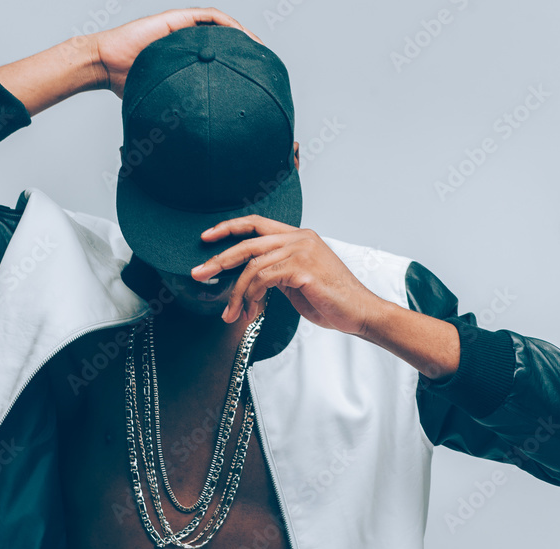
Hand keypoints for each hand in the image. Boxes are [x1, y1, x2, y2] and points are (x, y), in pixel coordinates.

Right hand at [89, 8, 261, 97]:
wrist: (105, 66)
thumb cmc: (126, 85)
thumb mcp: (160, 101)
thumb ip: (175, 113)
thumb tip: (189, 145)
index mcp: (185, 61)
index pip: (217, 61)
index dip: (236, 68)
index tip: (254, 82)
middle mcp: (186, 43)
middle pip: (223, 42)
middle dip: (245, 51)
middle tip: (263, 66)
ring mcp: (182, 29)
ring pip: (220, 26)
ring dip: (242, 34)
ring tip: (258, 47)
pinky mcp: (177, 19)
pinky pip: (208, 16)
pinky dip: (227, 23)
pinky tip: (240, 33)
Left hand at [189, 215, 382, 335]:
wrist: (360, 313)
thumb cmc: (332, 300)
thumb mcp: (298, 281)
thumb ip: (276, 272)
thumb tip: (249, 280)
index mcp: (298, 237)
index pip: (257, 223)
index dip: (230, 228)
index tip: (206, 238)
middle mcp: (300, 238)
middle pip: (248, 242)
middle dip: (219, 259)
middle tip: (199, 273)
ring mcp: (302, 251)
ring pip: (252, 265)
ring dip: (236, 293)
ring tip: (232, 313)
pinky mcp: (303, 269)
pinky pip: (264, 279)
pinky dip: (252, 296)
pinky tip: (252, 311)